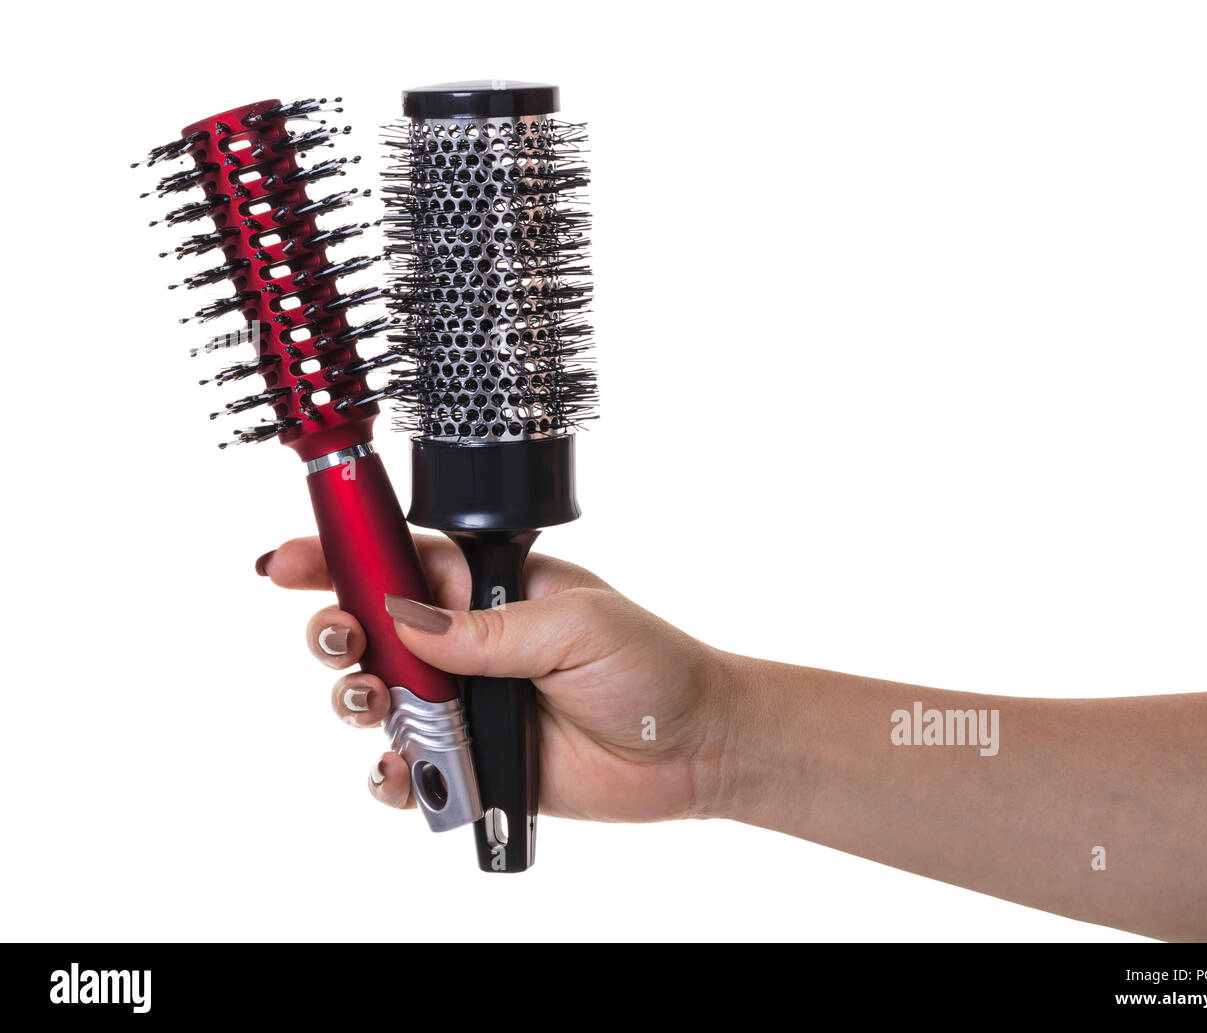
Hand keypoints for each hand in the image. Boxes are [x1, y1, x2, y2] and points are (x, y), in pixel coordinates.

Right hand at [257, 535, 738, 822]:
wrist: (692, 748)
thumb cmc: (650, 667)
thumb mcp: (574, 625)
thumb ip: (486, 629)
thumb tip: (407, 620)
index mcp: (487, 591)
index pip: (399, 565)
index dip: (338, 559)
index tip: (288, 564)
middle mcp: (465, 644)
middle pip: (369, 630)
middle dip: (335, 631)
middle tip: (343, 641)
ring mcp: (465, 704)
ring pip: (376, 698)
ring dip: (357, 700)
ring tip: (379, 702)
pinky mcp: (473, 764)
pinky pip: (409, 769)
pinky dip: (393, 773)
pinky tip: (403, 768)